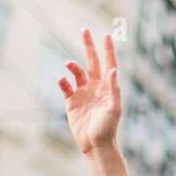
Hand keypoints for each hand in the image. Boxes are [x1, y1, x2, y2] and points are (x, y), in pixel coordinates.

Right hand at [58, 29, 120, 153]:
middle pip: (91, 62)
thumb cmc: (108, 128)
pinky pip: (66, 87)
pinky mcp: (71, 102)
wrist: (95, 145)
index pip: (108, 63)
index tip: (106, 34)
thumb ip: (114, 89)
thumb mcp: (114, 108)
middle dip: (88, 46)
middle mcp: (95, 87)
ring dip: (73, 66)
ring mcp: (83, 94)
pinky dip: (63, 81)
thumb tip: (113, 69)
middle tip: (84, 30)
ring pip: (77, 73)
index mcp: (107, 87)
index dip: (107, 49)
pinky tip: (61, 80)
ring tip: (69, 65)